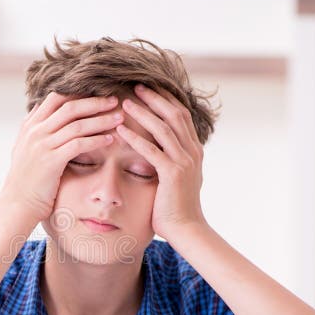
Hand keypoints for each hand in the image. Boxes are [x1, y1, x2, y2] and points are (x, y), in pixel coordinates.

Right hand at [0, 92, 122, 222]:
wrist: (17, 204)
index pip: (56, 97)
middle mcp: (35, 132)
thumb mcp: (25, 148)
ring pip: (77, 125)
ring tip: (118, 118)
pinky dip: (97, 140)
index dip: (78, 92)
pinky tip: (110, 139)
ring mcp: (42, 146)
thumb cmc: (25, 179)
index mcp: (30, 125)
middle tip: (114, 101)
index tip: (98, 93)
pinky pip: (79, 145)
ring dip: (101, 120)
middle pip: (70, 106)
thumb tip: (45, 111)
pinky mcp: (51, 161)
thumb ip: (34, 129)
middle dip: (95, 102)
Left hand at [115, 84, 208, 241]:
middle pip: (174, 114)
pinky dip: (136, 138)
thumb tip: (161, 148)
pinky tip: (121, 131)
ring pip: (163, 129)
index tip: (148, 87)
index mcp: (194, 150)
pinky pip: (152, 150)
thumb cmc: (176, 206)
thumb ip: (172, 159)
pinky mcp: (172, 174)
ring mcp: (184, 162)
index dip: (165, 99)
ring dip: (143, 113)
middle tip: (135, 85)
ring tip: (124, 103)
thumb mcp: (178, 177)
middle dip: (155, 98)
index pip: (180, 115)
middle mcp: (192, 151)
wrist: (187, 229)